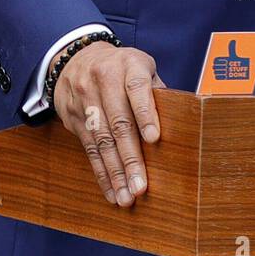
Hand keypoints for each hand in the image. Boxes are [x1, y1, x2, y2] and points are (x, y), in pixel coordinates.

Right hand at [52, 41, 164, 206]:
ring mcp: (85, 99)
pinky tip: (112, 190)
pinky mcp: (74, 117)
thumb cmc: (121, 67)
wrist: (75, 58)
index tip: (154, 139)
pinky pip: (88, 149)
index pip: (137, 88)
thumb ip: (157, 91)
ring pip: (101, 140)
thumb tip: (180, 122)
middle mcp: (104, 80)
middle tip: (141, 186)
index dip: (145, 113)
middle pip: (118, 122)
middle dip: (130, 157)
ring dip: (115, 172)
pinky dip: (101, 172)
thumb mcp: (141, 67)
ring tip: (127, 197)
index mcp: (128, 64)